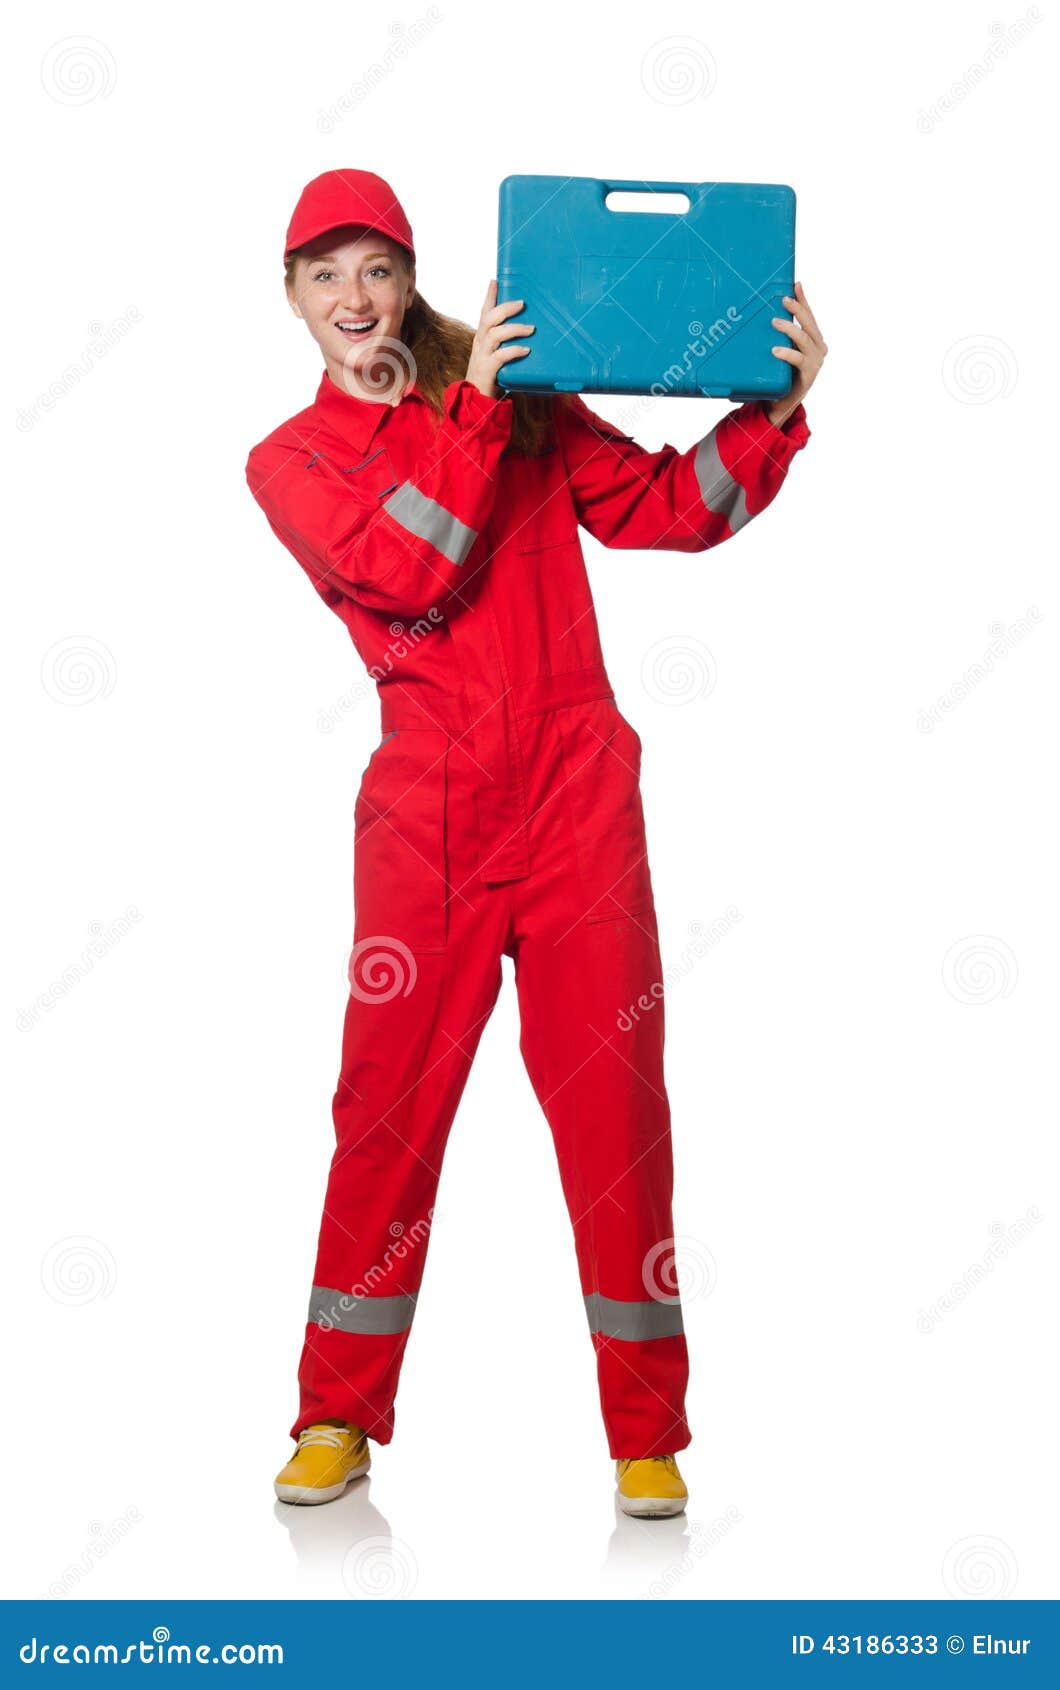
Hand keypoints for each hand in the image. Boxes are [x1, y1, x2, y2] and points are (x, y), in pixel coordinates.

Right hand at [466, 280, 534, 398]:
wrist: (476, 402)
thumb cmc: (491, 378)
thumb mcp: (498, 357)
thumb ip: (507, 344)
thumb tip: (531, 333)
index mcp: (482, 338)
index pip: (484, 312)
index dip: (490, 296)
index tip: (496, 280)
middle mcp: (479, 344)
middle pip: (489, 318)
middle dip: (505, 308)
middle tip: (522, 303)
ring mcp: (482, 357)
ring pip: (494, 334)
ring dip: (514, 329)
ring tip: (531, 329)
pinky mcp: (486, 370)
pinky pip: (500, 356)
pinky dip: (514, 350)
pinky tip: (526, 350)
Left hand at [765, 281, 826, 427]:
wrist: (781, 402)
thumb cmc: (781, 373)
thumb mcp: (782, 349)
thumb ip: (780, 335)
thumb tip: (765, 314)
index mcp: (815, 339)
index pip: (809, 316)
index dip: (803, 300)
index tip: (795, 284)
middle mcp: (819, 348)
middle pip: (809, 323)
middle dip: (798, 309)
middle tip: (783, 300)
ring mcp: (816, 361)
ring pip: (804, 338)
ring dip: (789, 328)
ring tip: (774, 322)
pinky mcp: (809, 374)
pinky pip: (798, 359)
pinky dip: (787, 353)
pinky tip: (775, 350)